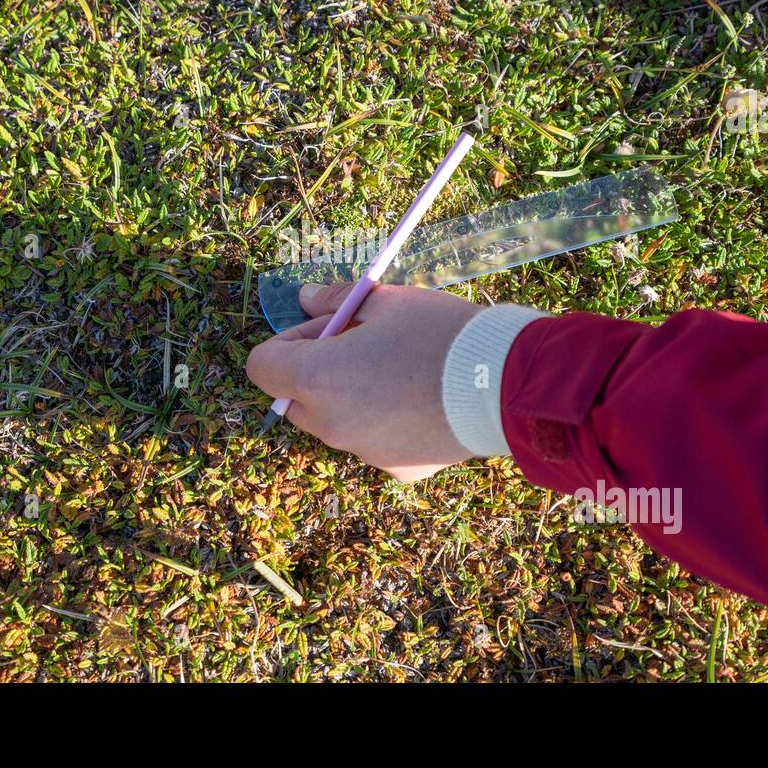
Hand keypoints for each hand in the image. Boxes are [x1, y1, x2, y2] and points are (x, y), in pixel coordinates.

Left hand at [246, 282, 481, 481]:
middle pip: (296, 400)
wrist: (505, 385)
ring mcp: (363, 452)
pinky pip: (375, 442)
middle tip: (362, 345)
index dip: (287, 343)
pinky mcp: (397, 469)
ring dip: (351, 399)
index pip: (263, 366)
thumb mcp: (386, 301)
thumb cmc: (441, 334)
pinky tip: (422, 402)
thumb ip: (336, 301)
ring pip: (337, 423)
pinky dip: (386, 424)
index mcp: (317, 378)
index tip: (326, 329)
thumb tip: (304, 297)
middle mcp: (330, 424)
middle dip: (316, 373)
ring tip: (400, 372)